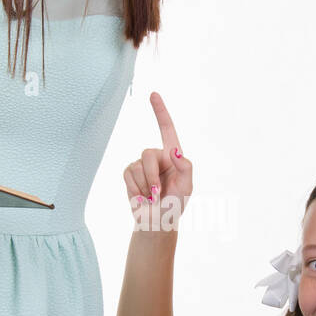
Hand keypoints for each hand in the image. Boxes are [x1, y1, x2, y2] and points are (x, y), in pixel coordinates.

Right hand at [123, 91, 191, 231]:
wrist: (157, 221)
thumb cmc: (175, 204)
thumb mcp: (187, 187)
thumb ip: (185, 167)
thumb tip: (174, 151)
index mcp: (173, 155)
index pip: (166, 128)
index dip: (160, 111)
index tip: (153, 94)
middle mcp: (156, 156)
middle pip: (147, 152)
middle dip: (152, 176)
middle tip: (157, 193)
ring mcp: (141, 164)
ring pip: (138, 166)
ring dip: (145, 186)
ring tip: (151, 197)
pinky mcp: (129, 173)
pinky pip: (128, 174)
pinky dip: (135, 189)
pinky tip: (141, 197)